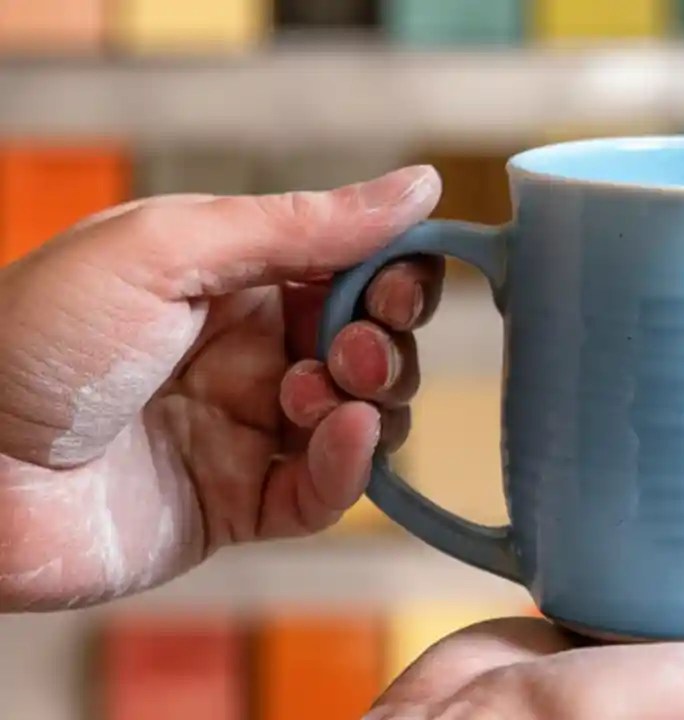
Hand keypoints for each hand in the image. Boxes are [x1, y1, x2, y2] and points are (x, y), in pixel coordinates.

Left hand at [0, 166, 442, 609]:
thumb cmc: (38, 339)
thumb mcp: (168, 249)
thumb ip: (299, 225)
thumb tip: (420, 185)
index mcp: (233, 279)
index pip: (351, 269)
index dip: (394, 276)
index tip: (402, 284)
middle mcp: (249, 353)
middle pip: (369, 346)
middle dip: (384, 344)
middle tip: (357, 348)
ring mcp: (246, 431)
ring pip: (364, 420)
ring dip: (369, 403)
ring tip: (319, 393)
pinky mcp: (239, 505)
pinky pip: (323, 492)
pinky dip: (351, 467)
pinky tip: (347, 437)